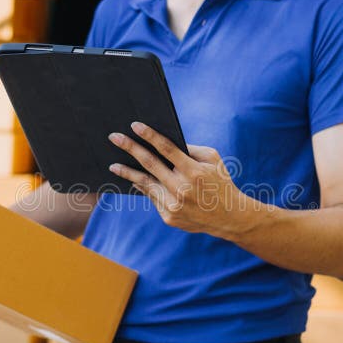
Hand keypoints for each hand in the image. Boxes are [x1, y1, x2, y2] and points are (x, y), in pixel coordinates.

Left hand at [107, 121, 255, 239]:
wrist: (229, 217)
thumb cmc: (220, 182)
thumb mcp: (213, 160)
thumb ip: (190, 150)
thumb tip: (163, 142)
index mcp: (194, 171)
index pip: (167, 149)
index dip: (150, 136)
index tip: (135, 125)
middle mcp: (182, 189)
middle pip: (150, 164)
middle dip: (130, 148)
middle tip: (114, 137)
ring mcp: (174, 205)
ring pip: (145, 184)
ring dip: (128, 173)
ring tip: (114, 165)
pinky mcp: (169, 217)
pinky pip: (152, 197)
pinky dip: (143, 187)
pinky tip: (133, 179)